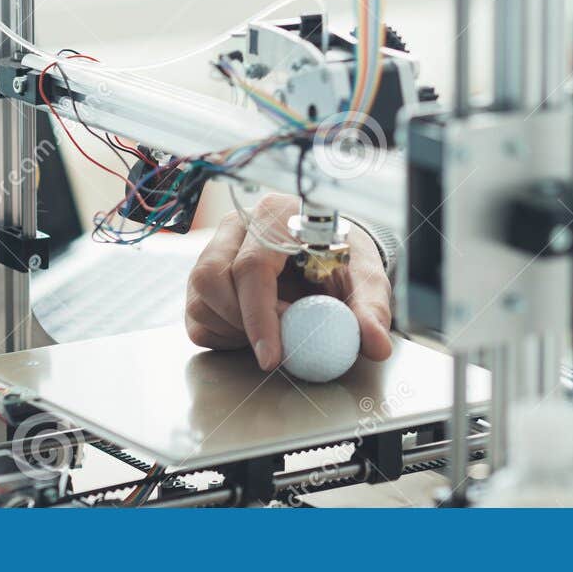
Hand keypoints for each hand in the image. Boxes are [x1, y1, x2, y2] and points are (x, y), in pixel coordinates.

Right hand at [184, 194, 393, 370]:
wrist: (329, 249)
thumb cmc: (343, 255)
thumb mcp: (365, 277)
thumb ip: (371, 308)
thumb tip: (377, 345)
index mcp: (277, 214)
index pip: (253, 265)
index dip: (259, 315)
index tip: (273, 357)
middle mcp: (238, 225)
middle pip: (214, 278)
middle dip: (246, 323)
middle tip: (282, 343)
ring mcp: (215, 248)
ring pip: (200, 297)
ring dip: (234, 329)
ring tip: (275, 329)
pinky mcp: (204, 276)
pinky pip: (196, 316)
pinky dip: (223, 334)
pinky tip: (255, 330)